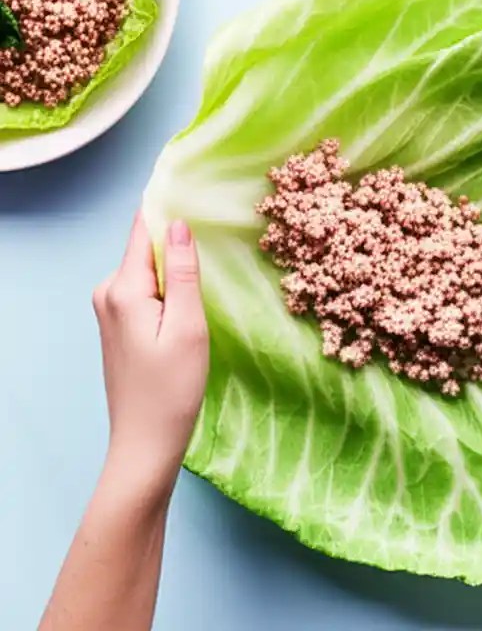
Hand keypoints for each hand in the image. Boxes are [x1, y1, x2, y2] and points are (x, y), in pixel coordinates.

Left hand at [92, 212, 208, 493]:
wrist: (146, 442)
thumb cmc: (172, 389)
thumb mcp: (188, 326)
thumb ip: (181, 273)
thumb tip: (178, 225)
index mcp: (122, 288)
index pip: (142, 229)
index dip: (168, 208)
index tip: (199, 191)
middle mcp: (108, 293)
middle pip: (147, 249)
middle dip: (180, 246)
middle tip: (222, 246)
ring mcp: (110, 311)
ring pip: (149, 273)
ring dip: (178, 273)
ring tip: (213, 282)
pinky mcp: (119, 327)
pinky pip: (147, 293)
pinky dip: (170, 293)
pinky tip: (192, 309)